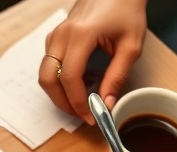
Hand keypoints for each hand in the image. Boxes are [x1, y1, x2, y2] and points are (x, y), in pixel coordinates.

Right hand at [40, 0, 148, 123]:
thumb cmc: (126, 10)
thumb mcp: (131, 46)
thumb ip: (117, 77)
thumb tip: (106, 103)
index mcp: (81, 35)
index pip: (70, 78)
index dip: (78, 103)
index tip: (91, 116)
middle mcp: (62, 34)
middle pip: (48, 79)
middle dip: (62, 103)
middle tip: (81, 114)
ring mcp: (56, 34)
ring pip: (45, 73)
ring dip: (59, 93)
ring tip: (81, 101)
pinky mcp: (56, 36)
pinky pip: (49, 64)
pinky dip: (59, 80)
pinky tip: (79, 83)